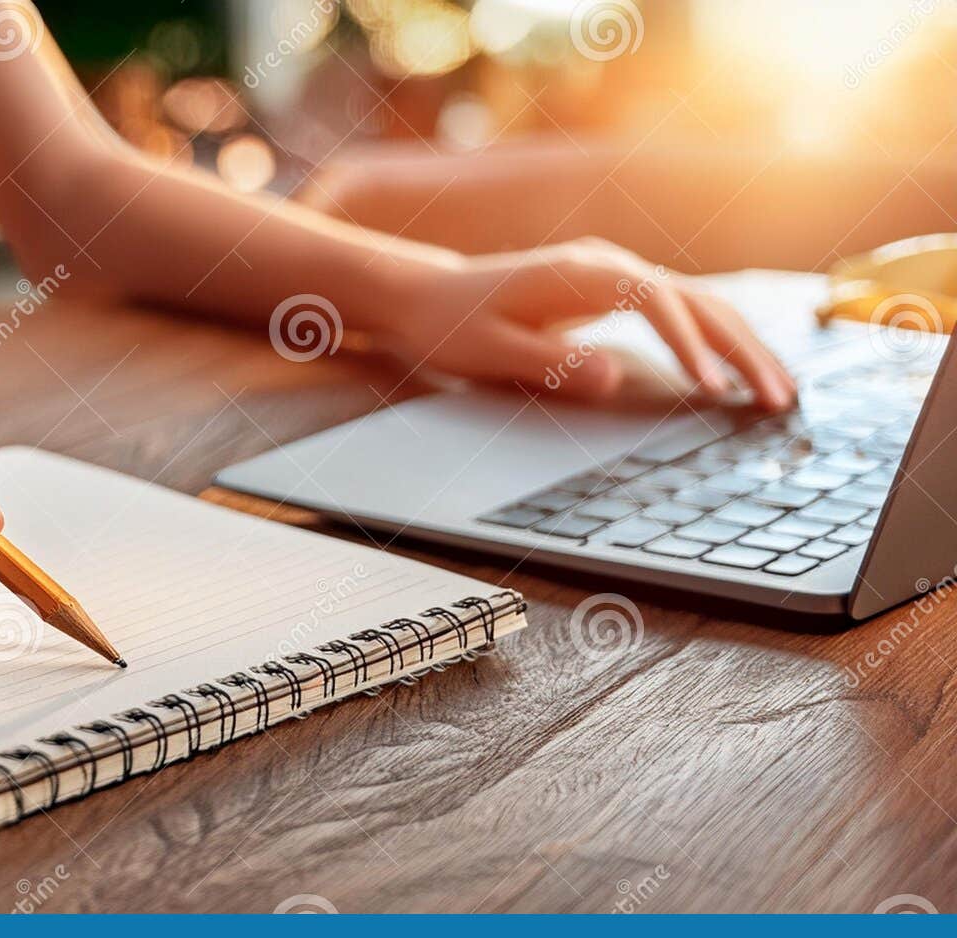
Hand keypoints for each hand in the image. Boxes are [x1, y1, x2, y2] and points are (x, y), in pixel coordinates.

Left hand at [396, 238, 796, 409]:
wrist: (429, 297)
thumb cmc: (452, 324)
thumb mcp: (489, 350)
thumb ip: (549, 362)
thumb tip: (612, 377)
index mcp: (578, 273)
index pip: (653, 301)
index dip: (688, 345)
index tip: (712, 390)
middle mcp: (607, 266)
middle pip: (693, 301)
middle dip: (741, 350)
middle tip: (779, 400)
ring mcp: (616, 276)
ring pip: (697, 307)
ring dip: (741, 348)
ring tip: (780, 394)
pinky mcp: (617, 293)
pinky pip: (680, 315)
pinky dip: (716, 343)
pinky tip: (741, 374)